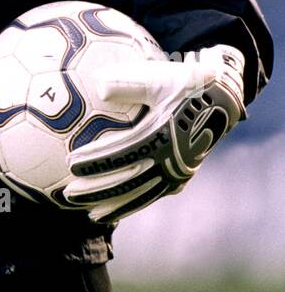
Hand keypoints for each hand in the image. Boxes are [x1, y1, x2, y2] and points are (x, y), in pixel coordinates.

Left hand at [61, 44, 245, 224]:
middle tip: (70, 195)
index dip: (95, 161)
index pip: (121, 154)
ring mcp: (177, 174)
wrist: (221, 99)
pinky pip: (153, 195)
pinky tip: (117, 211)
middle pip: (128, 181)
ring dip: (115, 205)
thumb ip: (129, 83)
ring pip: (141, 195)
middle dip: (97, 190)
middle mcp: (170, 161)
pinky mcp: (181, 180)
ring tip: (91, 214)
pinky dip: (134, 204)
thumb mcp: (158, 77)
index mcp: (161, 137)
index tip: (70, 164)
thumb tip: (99, 86)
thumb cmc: (183, 84)